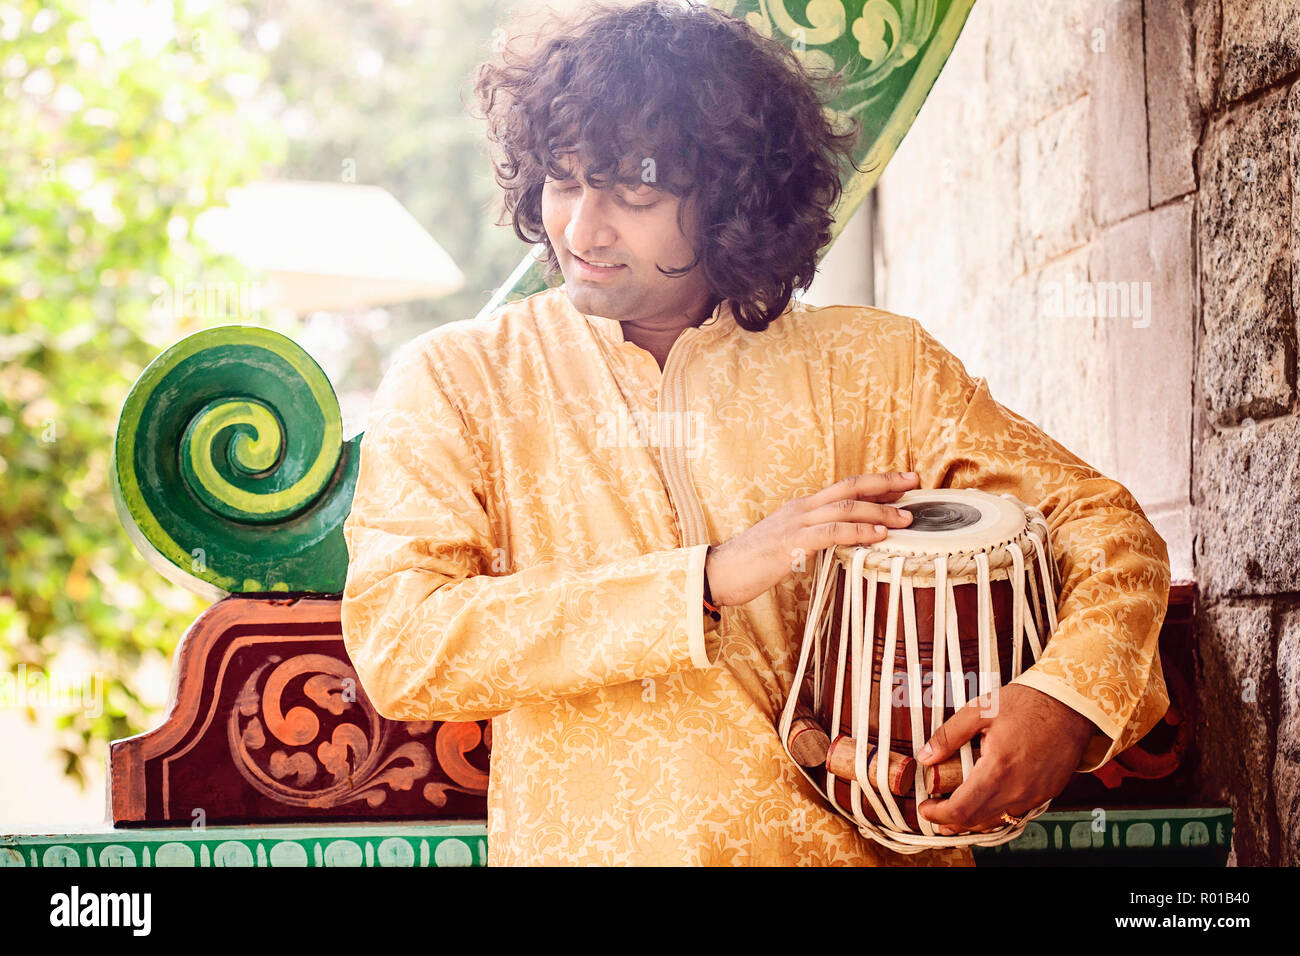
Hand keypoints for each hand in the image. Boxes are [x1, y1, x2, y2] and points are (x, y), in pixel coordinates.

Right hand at [704, 472, 918, 606]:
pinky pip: (831, 533)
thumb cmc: (752, 564)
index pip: (844, 487)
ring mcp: (795, 523)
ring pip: (845, 508)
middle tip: (915, 484)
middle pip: (849, 486)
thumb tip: (842, 546)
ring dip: (879, 512)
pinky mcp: (791, 543)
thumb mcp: (788, 545)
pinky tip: (877, 537)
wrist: (718, 573)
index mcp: (801, 507)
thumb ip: (813, 539)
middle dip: (885, 484)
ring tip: (905, 519)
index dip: (875, 484)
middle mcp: (801, 508)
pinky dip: (858, 533)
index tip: (903, 483)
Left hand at [915, 683, 1098, 834]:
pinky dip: (995, 814)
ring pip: (998, 820)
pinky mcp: (1047, 793)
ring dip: (973, 821)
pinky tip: (986, 804)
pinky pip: (1016, 813)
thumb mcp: (980, 710)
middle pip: (977, 820)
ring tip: (954, 815)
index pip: (962, 808)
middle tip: (934, 813)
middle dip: (951, 822)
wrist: (1071, 704)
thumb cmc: (1028, 703)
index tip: (925, 807)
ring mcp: (1035, 794)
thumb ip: (949, 735)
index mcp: (998, 769)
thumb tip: (926, 756)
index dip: (938, 813)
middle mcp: (1018, 789)